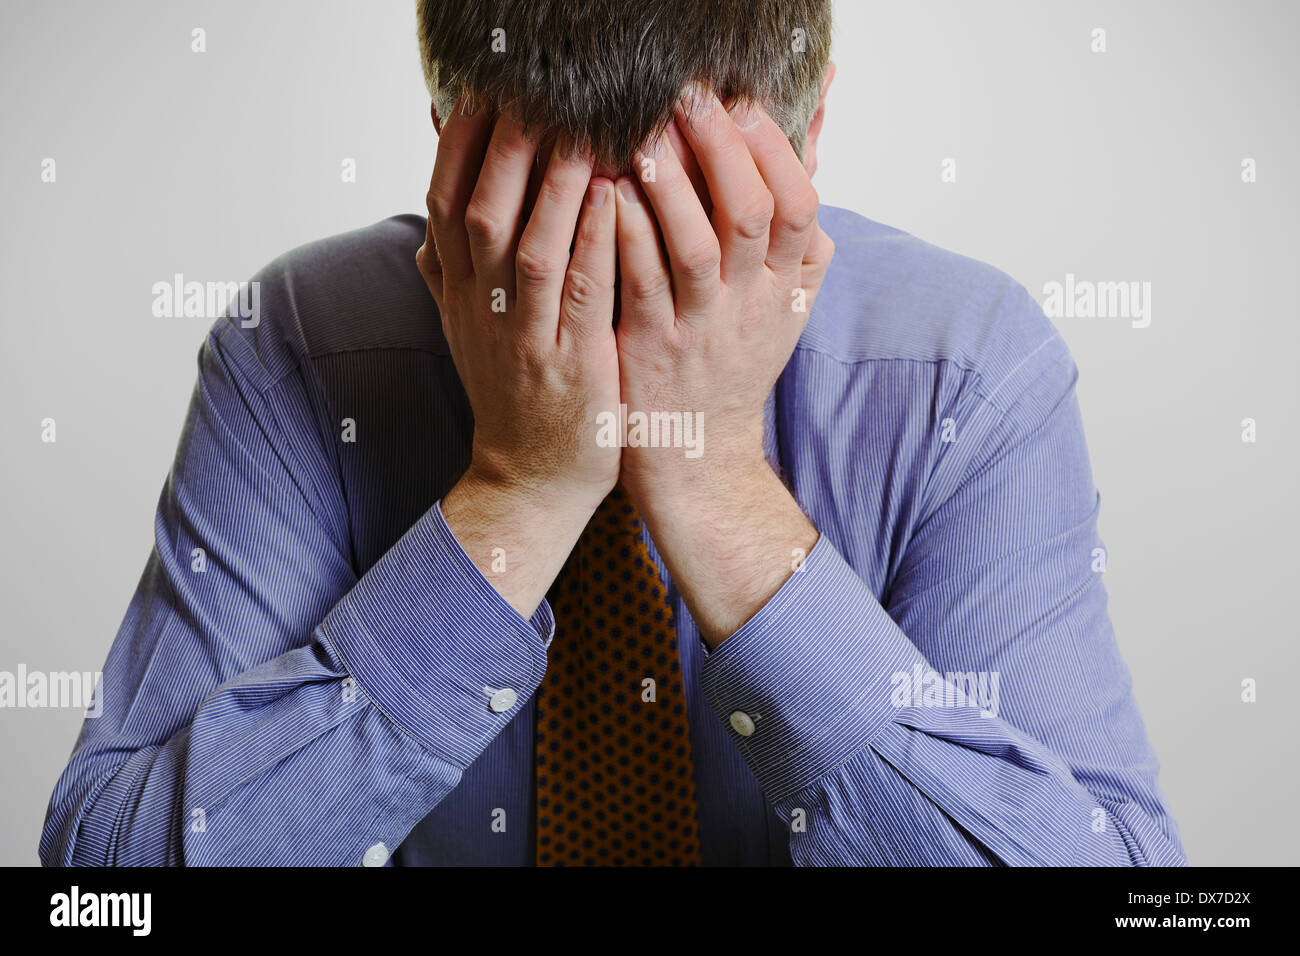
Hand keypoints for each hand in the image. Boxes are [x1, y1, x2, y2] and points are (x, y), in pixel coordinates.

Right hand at [418, 100, 620, 515]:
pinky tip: (612, 198)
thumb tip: (429, 225)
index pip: (444, 204)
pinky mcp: (571, 365)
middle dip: (502, 149)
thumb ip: (451, 275)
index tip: (481, 93)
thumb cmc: (513, 395)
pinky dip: (591, 243)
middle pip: (478, 214)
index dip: (459, 145)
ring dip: (551, 186)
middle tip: (531, 95)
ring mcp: (526, 339)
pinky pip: (578, 296)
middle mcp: (483, 310)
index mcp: (460, 294)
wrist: (530, 480)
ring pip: (527, 249)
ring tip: (578, 130)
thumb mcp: (468, 332)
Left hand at [611, 89, 834, 502]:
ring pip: (695, 246)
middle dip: (722, 146)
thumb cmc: (733, 360)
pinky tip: (608, 190)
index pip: (800, 205)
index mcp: (785, 285)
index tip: (742, 99)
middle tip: (688, 94)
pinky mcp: (649, 348)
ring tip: (644, 131)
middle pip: (752, 214)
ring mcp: (699, 329)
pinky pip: (639, 282)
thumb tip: (815, 124)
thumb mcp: (782, 295)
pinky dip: (626, 232)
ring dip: (670, 183)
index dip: (774, 148)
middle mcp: (750, 305)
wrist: (697, 453)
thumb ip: (793, 217)